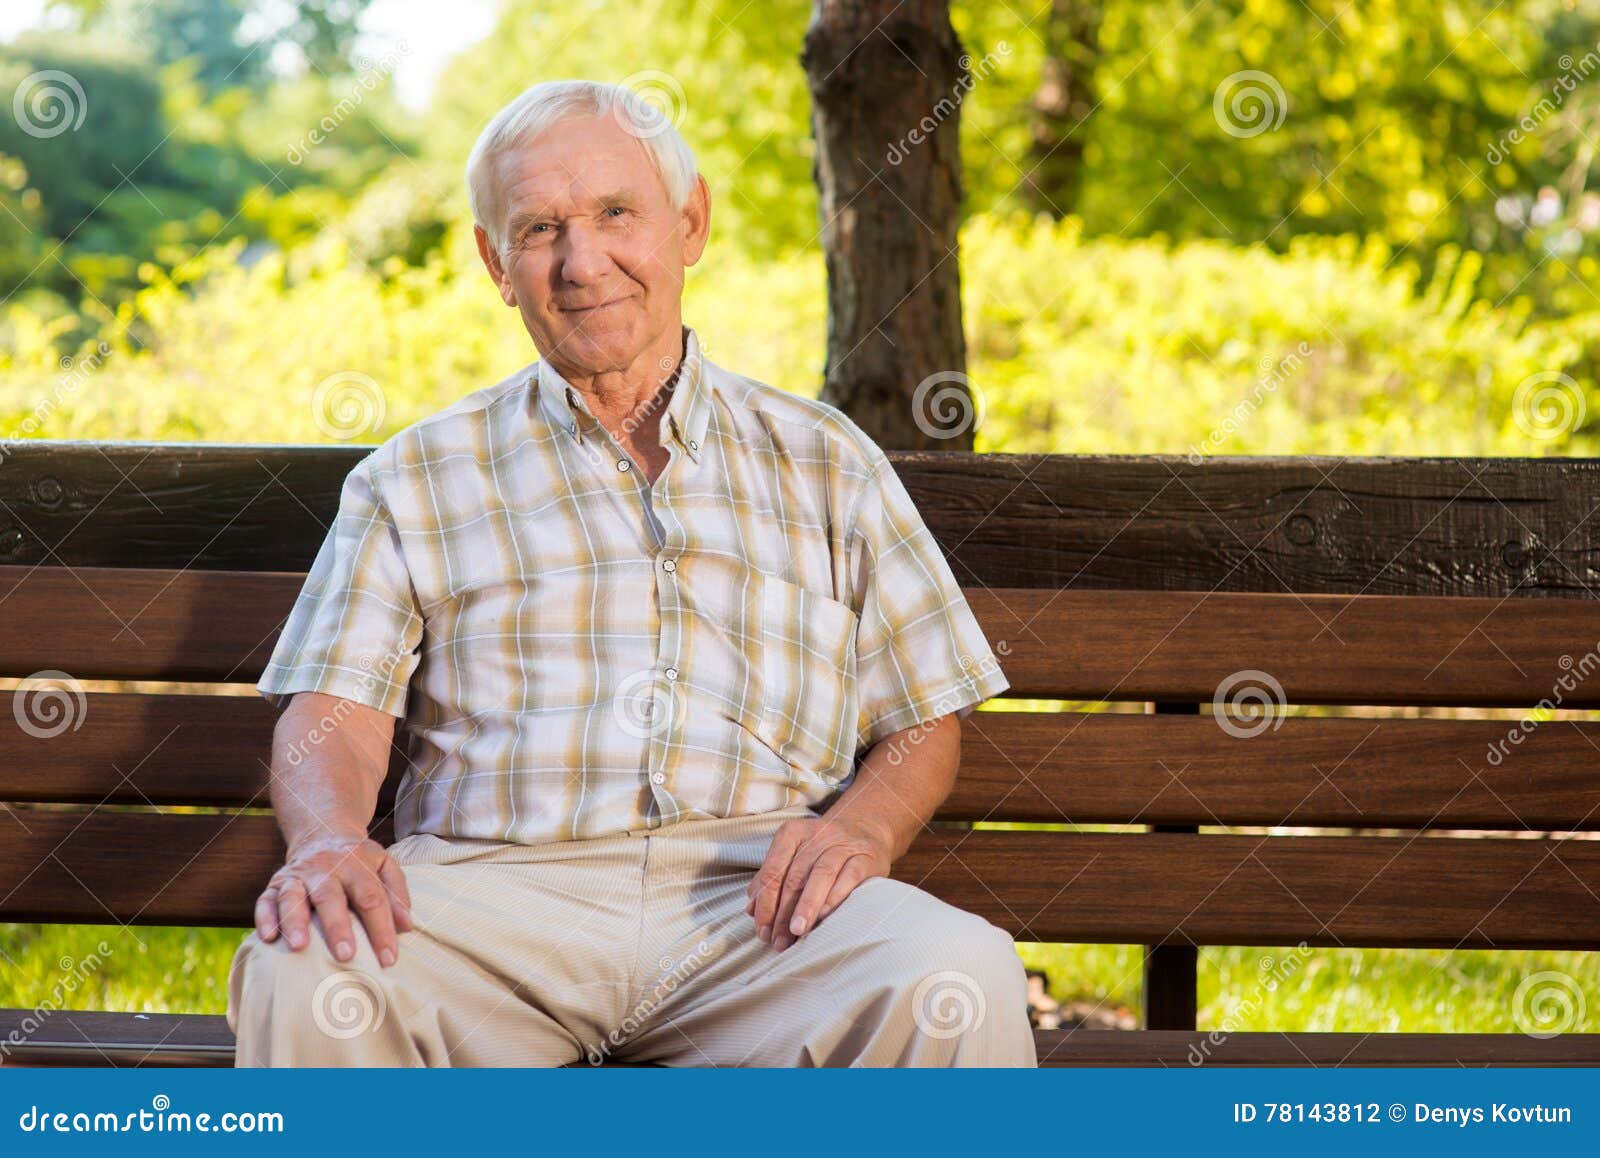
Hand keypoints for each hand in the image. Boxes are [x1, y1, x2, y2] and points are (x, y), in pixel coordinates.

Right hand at [254, 832, 413, 967]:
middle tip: (346, 955)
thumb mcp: (384, 865)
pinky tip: (268, 937)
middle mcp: (325, 868)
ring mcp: (298, 875)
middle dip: (337, 927)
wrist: (323, 831)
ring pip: (293, 896)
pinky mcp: (276, 882)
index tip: (389, 959)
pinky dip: (265, 917)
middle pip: (331, 897)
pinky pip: (265, 899)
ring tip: (300, 947)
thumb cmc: (358, 859)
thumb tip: (407, 927)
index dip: (381, 929)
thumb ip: (397, 892)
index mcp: (356, 865)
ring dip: (295, 921)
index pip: (372, 898)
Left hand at [745, 815, 892, 951]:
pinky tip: (825, 917)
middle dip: (783, 914)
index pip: (773, 870)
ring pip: (821, 875)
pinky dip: (835, 897)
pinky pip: (849, 877)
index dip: (766, 903)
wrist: (865, 829)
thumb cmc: (821, 850)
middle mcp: (817, 835)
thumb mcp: (793, 856)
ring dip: (807, 906)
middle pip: (795, 877)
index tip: (763, 930)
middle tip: (778, 941)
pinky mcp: (866, 857)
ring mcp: (843, 845)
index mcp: (792, 833)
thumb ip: (770, 879)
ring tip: (797, 932)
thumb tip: (751, 909)